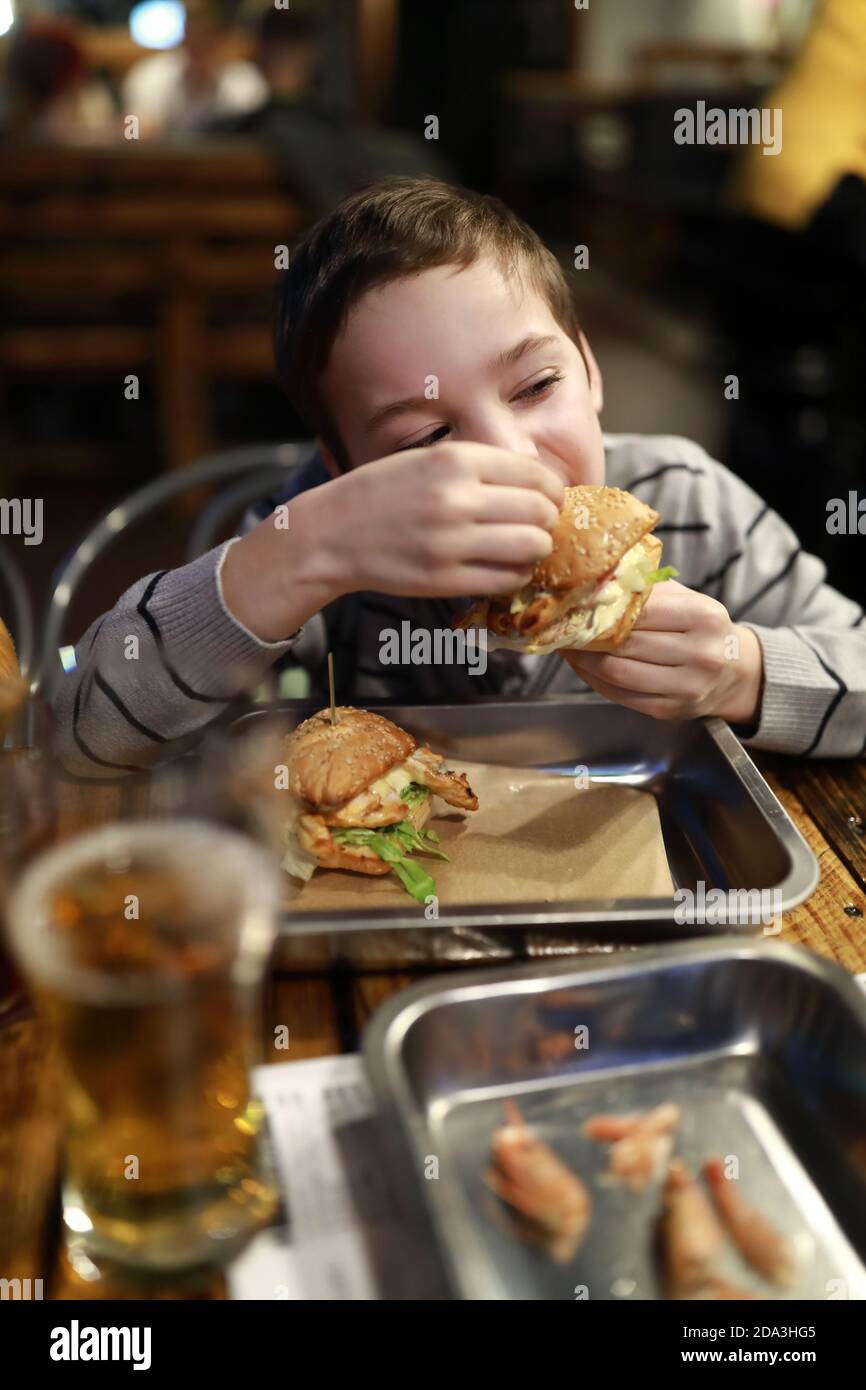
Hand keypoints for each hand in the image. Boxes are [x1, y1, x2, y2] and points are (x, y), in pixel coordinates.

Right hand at [221, 441, 563, 640]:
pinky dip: (516, 574)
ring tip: (522, 548)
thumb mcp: (429, 458)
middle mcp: (457, 499)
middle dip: (549, 520)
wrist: (332, 533)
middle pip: (540, 512)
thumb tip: (540, 482)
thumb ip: (481, 465)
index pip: (535, 474)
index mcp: (455, 461)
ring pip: (531, 547)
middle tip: (538, 526)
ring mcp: (451, 543)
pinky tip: (503, 567)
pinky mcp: (445, 580)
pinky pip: (506, 579)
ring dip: (536, 549)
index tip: (550, 498)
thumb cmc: (383, 493)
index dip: (553, 489)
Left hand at [561, 580, 764, 727]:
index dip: (604, 608)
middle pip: (626, 644)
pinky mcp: (670, 710)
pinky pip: (620, 695)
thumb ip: (648, 590)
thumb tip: (595, 584)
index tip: (576, 603)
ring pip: (618, 672)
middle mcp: (700, 654)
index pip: (641, 610)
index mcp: (704, 616)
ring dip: (584, 660)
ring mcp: (686, 686)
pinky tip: (584, 666)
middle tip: (561, 625)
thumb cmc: (702, 629)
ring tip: (567, 646)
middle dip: (587, 635)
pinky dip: (595, 680)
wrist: (735, 672)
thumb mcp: (688, 600)